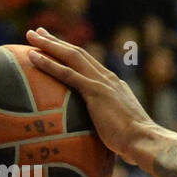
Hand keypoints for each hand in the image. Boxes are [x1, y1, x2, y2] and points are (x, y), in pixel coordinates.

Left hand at [24, 27, 158, 164]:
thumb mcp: (121, 130)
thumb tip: (108, 141)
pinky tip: (32, 56)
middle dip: (56, 41)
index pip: (89, 64)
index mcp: (114, 86)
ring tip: (30, 36)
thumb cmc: (136, 144)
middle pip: (78, 54)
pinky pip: (67, 73)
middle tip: (37, 32)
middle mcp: (108, 79)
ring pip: (71, 57)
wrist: (145, 141)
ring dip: (49, 44)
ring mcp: (101, 83)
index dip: (71, 54)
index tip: (57, 46)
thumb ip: (111, 127)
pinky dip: (48, 63)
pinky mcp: (95, 92)